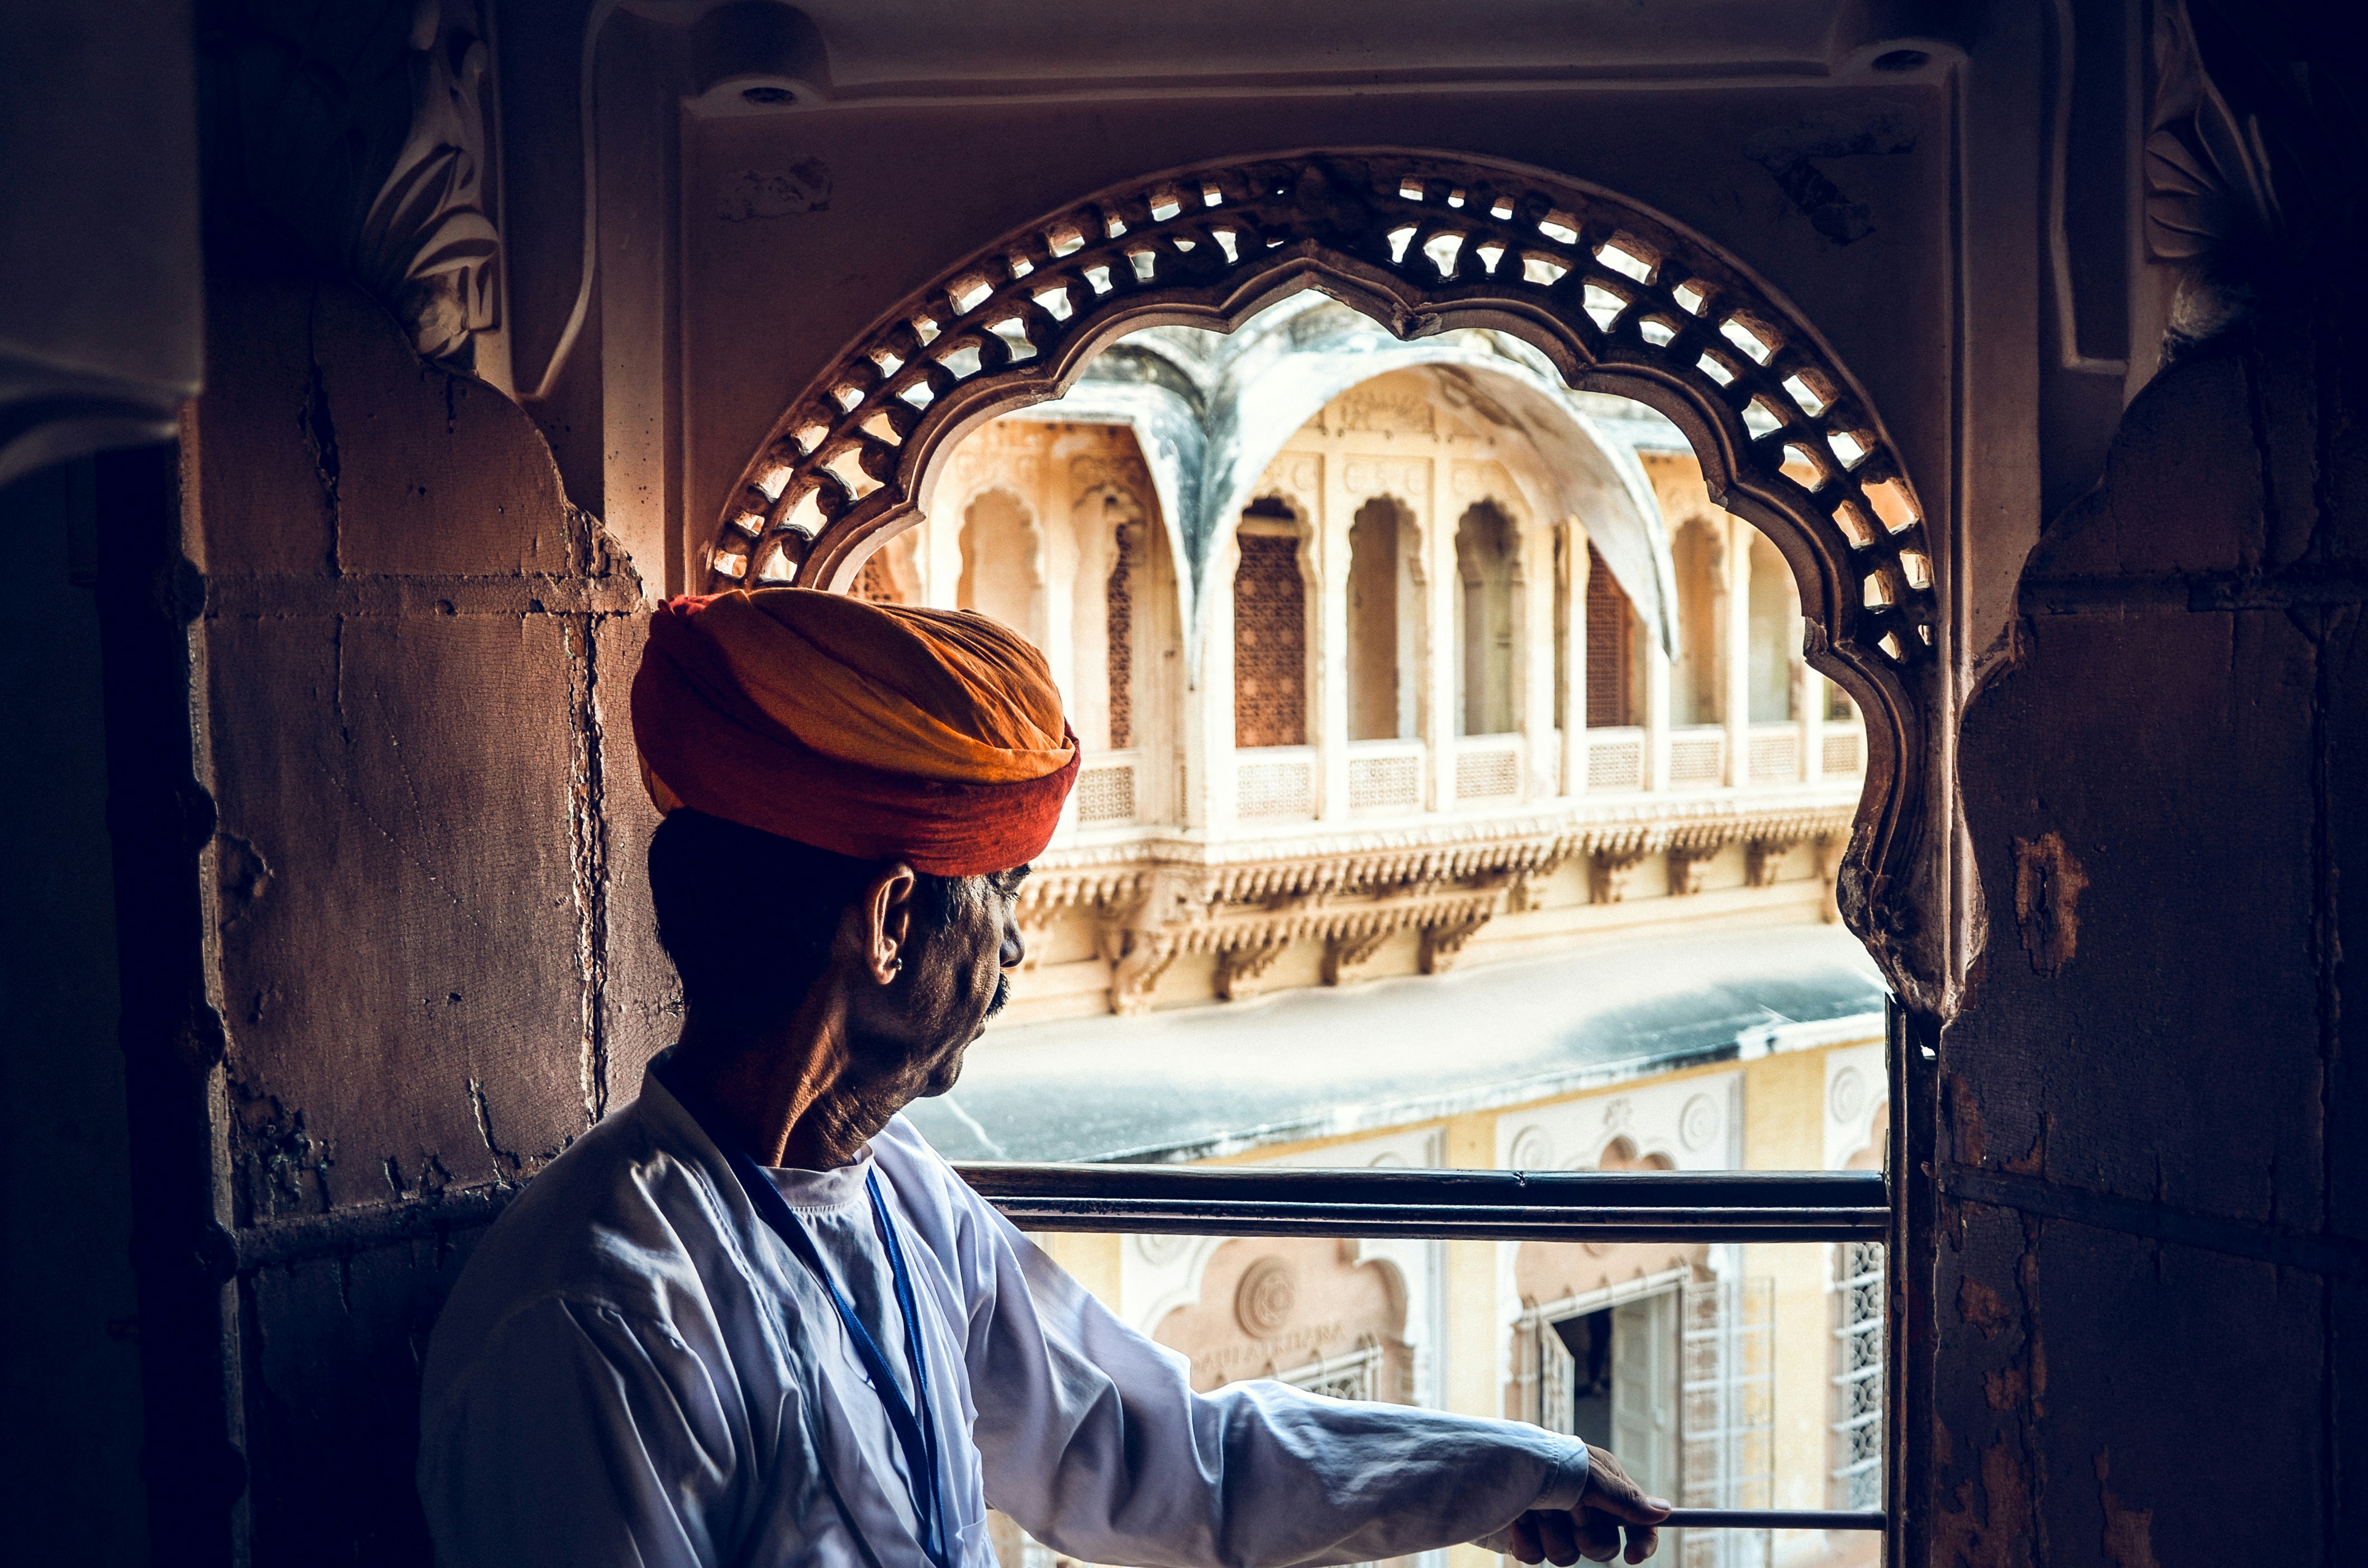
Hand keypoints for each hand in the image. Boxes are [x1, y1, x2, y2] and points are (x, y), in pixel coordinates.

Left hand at [1502, 1445, 1671, 1564]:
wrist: (1481, 1470)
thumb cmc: (1536, 1462)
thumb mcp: (1585, 1478)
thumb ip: (1625, 1498)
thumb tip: (1664, 1512)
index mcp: (1600, 1480)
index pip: (1636, 1517)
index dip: (1641, 1540)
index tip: (1633, 1557)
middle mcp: (1578, 1501)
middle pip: (1604, 1546)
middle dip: (1585, 1534)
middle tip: (1568, 1510)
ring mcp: (1551, 1520)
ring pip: (1568, 1556)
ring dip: (1550, 1536)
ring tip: (1533, 1508)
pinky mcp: (1525, 1535)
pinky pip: (1537, 1558)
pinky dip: (1526, 1541)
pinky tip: (1514, 1519)